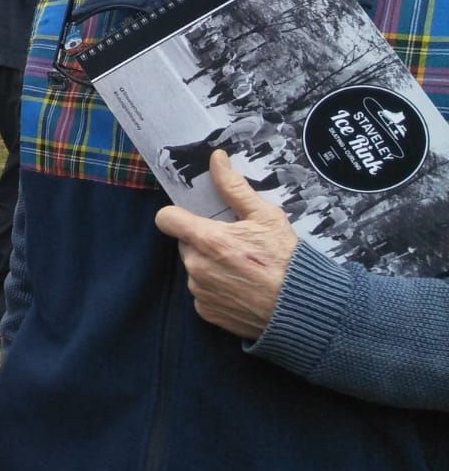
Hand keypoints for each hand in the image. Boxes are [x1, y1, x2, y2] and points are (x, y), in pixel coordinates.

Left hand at [153, 150, 296, 339]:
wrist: (303, 308)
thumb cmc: (287, 260)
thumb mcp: (266, 217)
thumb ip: (234, 187)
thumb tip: (216, 158)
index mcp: (206, 240)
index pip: (166, 219)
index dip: (178, 215)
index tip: (194, 218)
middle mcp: (196, 267)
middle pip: (185, 244)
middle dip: (203, 241)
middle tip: (234, 245)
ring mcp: (199, 292)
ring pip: (195, 269)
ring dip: (210, 266)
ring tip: (243, 269)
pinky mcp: (207, 312)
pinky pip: (203, 293)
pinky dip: (217, 289)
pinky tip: (242, 289)